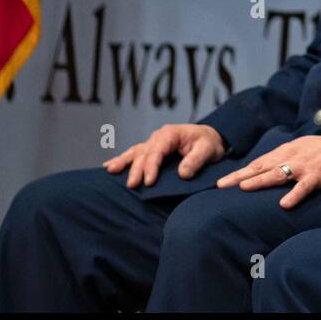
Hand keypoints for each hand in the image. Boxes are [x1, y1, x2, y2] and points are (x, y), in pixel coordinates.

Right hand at [102, 123, 225, 188]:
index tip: (148, 182)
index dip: (151, 167)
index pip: (157, 151)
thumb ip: (196, 160)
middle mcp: (158, 136)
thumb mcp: (208, 150)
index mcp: (171, 134)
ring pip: (135, 152)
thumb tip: (183, 174)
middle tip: (132, 185)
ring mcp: (153, 142)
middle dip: (136, 169)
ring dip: (123, 162)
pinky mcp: (151, 150)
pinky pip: (135, 154)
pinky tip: (109, 167)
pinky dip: (123, 160)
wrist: (210, 138)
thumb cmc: (209, 144)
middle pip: (144, 153)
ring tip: (111, 171)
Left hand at [215, 135, 320, 207]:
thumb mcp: (302, 148)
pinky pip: (304, 187)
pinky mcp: (318, 175)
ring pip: (278, 173)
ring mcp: (305, 166)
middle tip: (221, 185)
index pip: (259, 162)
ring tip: (244, 187)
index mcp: (287, 150)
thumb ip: (285, 158)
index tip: (223, 181)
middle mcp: (292, 156)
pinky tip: (285, 204)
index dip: (240, 171)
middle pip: (262, 167)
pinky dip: (294, 195)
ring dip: (261, 181)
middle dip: (240, 176)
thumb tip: (267, 169)